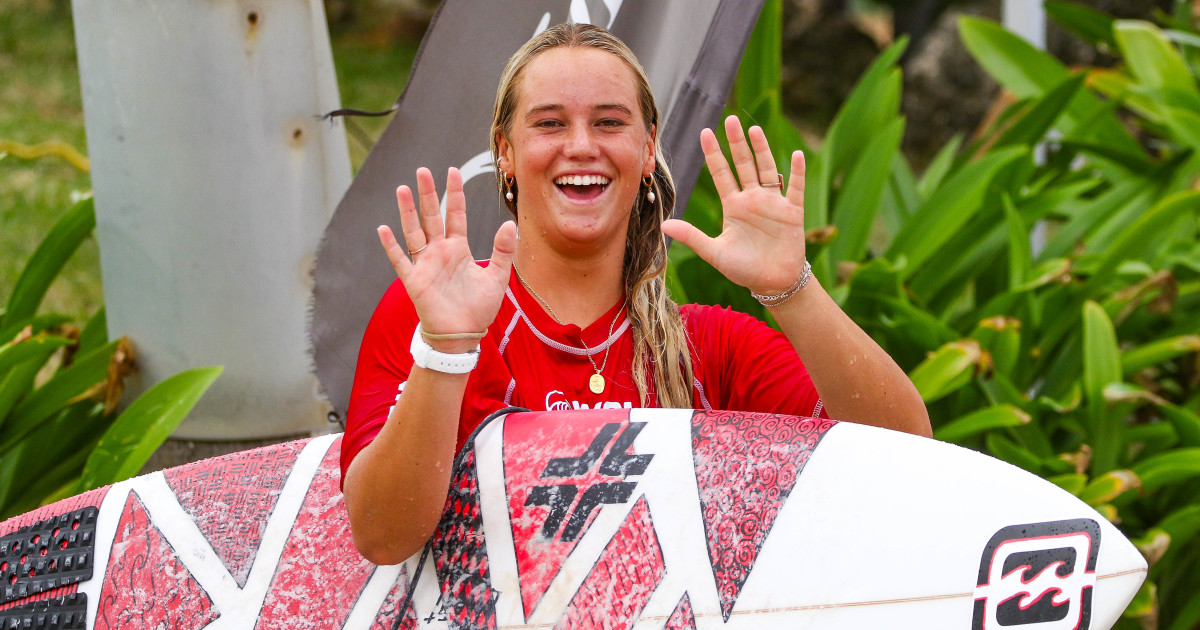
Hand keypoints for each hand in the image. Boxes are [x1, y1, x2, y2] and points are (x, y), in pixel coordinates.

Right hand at [377, 167, 516, 350]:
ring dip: (408, 212)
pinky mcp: (415, 281)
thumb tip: (510, 225)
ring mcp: (425, 264)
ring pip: (414, 232)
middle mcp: (440, 252)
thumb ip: (502, 251)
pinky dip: (391, 246)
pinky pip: (401, 260)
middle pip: (431, 216)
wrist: (463, 335)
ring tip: (403, 189)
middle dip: (427, 194)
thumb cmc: (478, 308)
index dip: (454, 193)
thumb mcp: (497, 277)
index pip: (455, 214)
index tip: (452, 172)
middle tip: (423, 170)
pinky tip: (384, 228)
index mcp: (459, 248)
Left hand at [662, 115, 806, 295]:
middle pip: (744, 165)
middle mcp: (752, 199)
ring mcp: (773, 204)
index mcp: (733, 206)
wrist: (772, 283)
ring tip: (755, 130)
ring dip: (762, 151)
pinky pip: (795, 189)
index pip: (721, 173)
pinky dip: (796, 173)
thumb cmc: (743, 268)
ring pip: (767, 170)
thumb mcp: (714, 253)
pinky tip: (795, 156)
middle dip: (737, 143)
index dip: (714, 154)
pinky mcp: (792, 213)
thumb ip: (692, 236)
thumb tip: (664, 224)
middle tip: (731, 119)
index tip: (704, 132)